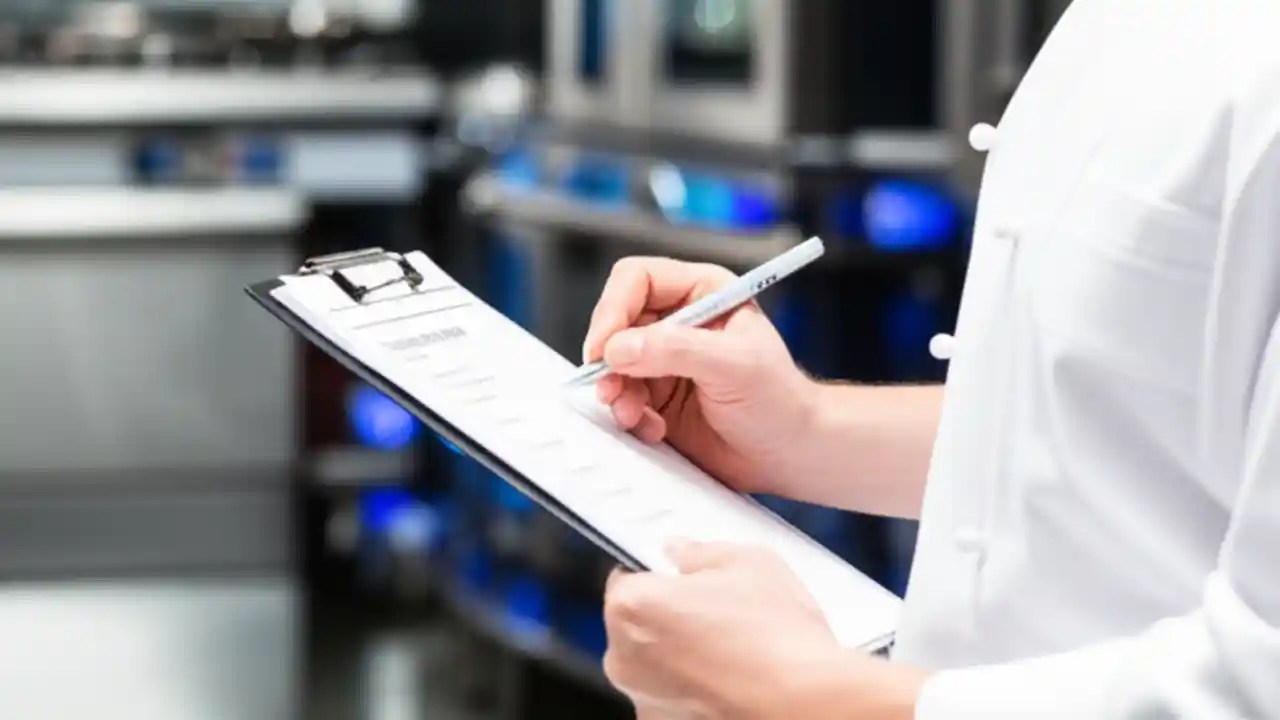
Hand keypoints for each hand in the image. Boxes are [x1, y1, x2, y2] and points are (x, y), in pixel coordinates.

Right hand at [582, 258, 815, 493]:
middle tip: (611, 386)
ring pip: (612, 363)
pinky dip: (629, 415)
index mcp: (702, 292)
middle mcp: (678, 320)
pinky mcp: (657, 395)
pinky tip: (655, 428)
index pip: (638, 279)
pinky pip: (621, 397)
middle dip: (609, 357)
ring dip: (616, 392)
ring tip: (634, 414)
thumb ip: (676, 350)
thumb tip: (620, 348)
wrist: (788, 452)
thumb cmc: (779, 399)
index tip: (605, 347)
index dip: (614, 308)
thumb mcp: (734, 365)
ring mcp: (664, 359)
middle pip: (616, 321)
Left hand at [602, 541, 925, 718]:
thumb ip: (700, 551)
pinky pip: (672, 692)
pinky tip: (731, 672)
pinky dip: (694, 683)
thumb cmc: (776, 638)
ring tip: (732, 643)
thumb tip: (684, 552)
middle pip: (635, 620)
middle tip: (716, 606)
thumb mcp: (747, 561)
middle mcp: (624, 658)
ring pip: (655, 660)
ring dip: (680, 651)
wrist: (806, 702)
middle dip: (668, 611)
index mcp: (631, 606)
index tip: (681, 573)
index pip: (627, 573)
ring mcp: (645, 698)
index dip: (659, 570)